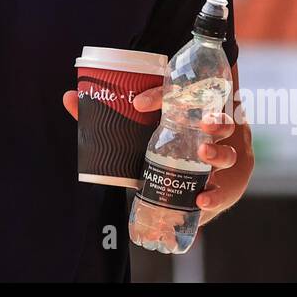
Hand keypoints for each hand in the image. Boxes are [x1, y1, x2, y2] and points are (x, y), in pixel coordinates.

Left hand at [62, 86, 240, 224]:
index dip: (160, 96)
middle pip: (218, 119)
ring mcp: (220, 158)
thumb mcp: (135, 130)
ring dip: (217, 154)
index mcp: (187, 109)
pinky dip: (213, 196)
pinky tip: (201, 201)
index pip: (181, 95)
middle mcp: (209, 130)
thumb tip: (69, 96)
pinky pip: (224, 189)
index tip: (138, 104)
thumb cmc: (159, 144)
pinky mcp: (222, 185)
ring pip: (228, 153)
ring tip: (203, 157)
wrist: (184, 180)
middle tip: (202, 124)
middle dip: (214, 120)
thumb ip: (105, 115)